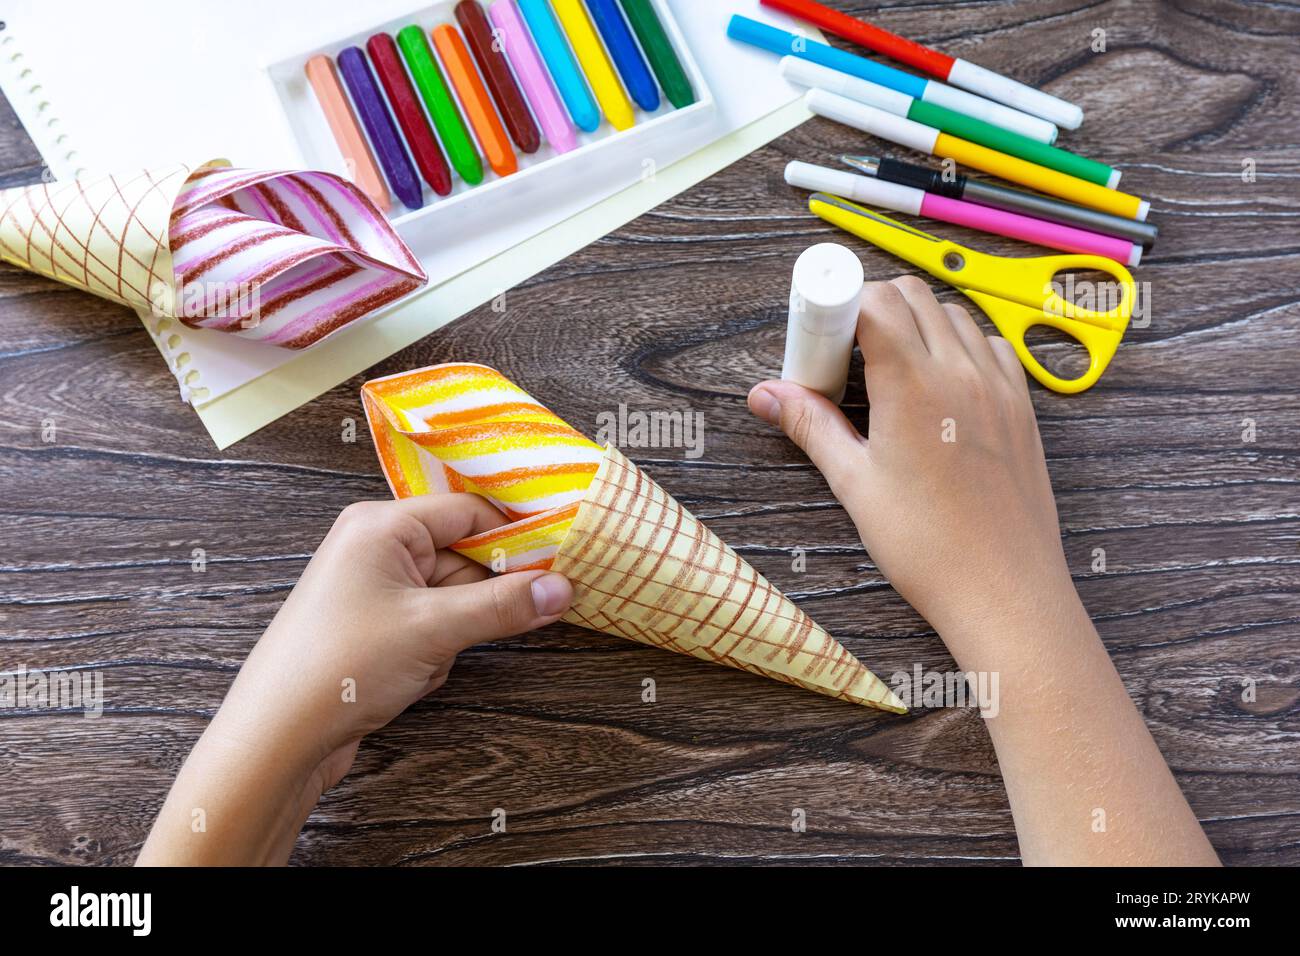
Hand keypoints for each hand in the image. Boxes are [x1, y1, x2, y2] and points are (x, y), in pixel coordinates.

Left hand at [139, 494, 571, 864]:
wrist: (275, 739)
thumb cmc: (342, 666)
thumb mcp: (434, 629)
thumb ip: (504, 605)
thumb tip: (564, 586)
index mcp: (382, 525)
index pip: (469, 510)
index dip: (515, 537)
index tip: (558, 565)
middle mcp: (376, 546)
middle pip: (464, 554)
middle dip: (478, 598)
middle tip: (483, 625)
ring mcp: (373, 588)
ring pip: (452, 597)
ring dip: (454, 632)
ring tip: (423, 659)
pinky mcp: (373, 627)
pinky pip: (430, 624)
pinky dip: (434, 651)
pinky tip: (410, 676)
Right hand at [748, 276, 1073, 657]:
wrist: (1003, 590)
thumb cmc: (927, 546)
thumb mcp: (855, 483)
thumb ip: (811, 425)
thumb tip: (767, 394)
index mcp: (913, 385)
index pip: (875, 301)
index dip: (840, 304)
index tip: (820, 333)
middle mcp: (961, 373)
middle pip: (913, 295)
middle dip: (872, 305)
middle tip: (845, 349)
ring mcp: (999, 387)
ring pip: (954, 315)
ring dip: (916, 322)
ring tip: (888, 368)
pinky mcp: (1023, 408)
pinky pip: (991, 347)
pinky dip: (960, 345)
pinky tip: (940, 384)